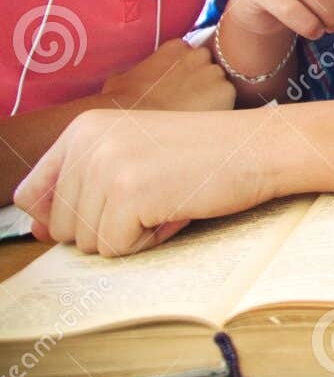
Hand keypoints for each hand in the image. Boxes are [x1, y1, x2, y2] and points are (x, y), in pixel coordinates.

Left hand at [14, 108, 280, 255]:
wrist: (259, 147)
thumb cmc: (204, 156)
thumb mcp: (134, 156)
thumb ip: (83, 186)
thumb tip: (37, 232)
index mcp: (83, 127)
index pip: (31, 194)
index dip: (63, 216)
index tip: (106, 209)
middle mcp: (87, 142)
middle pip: (61, 226)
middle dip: (108, 225)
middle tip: (155, 196)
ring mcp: (106, 166)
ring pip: (89, 241)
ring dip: (131, 233)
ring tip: (167, 200)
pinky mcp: (129, 193)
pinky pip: (116, 248)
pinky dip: (149, 241)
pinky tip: (176, 210)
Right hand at [100, 40, 234, 111]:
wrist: (133, 120)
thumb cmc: (123, 103)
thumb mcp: (123, 79)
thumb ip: (141, 71)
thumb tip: (135, 79)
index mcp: (176, 47)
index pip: (192, 56)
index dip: (188, 75)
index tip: (181, 88)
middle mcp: (199, 55)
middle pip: (211, 69)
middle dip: (203, 84)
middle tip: (189, 104)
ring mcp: (215, 72)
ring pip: (221, 85)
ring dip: (214, 99)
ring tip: (194, 116)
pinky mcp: (226, 91)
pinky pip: (229, 102)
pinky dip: (221, 111)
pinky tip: (203, 123)